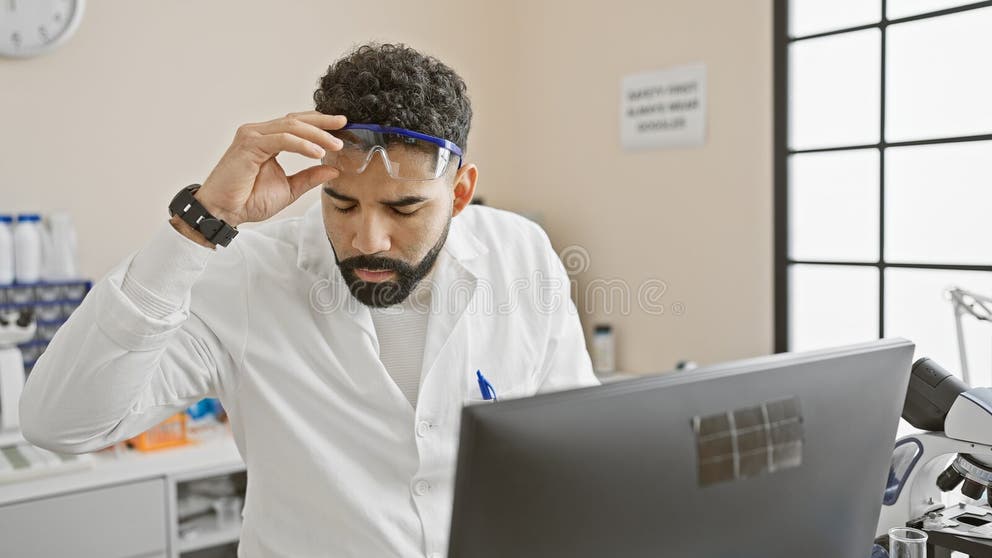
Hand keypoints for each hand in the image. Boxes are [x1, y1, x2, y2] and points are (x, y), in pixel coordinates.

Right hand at [195, 111, 346, 226]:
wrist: (224, 212)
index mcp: (268, 139)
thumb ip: (309, 177)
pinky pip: (281, 139)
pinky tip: (317, 153)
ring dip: (316, 135)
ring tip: (335, 145)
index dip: (319, 123)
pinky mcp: (249, 144)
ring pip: (291, 126)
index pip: (297, 124)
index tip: (342, 126)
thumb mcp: (289, 188)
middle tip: (343, 124)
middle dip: (322, 122)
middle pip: (296, 119)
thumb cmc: (248, 200)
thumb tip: (333, 169)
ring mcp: (253, 135)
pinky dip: (301, 144)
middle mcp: (259, 132)